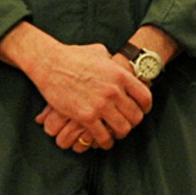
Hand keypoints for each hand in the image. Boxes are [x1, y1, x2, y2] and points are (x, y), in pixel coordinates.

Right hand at [26, 41, 151, 151]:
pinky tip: (103, 141)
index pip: (145, 97)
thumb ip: (111, 62)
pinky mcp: (86, 116)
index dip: (145, 107)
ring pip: (122, 129)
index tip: (141, 111)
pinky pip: (103, 136)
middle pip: (136, 116)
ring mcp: (100, 104)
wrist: (50, 63)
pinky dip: (105, 142)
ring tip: (115, 134)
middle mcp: (114, 91)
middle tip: (126, 124)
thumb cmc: (73, 55)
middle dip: (132, 123)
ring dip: (120, 134)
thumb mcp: (99, 52)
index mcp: (120, 75)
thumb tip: (115, 63)